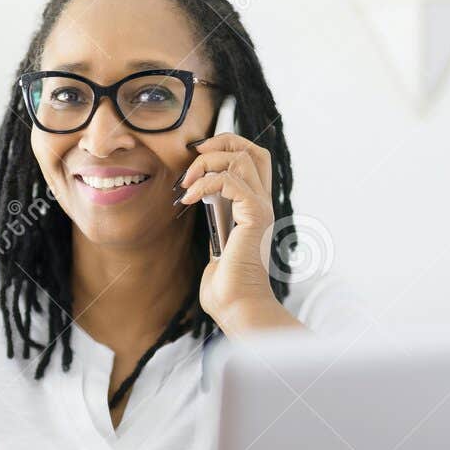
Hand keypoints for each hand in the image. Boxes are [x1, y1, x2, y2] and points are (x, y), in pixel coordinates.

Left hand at [177, 134, 298, 334]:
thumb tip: (203, 215)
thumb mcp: (217, 249)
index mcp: (255, 209)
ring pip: (241, 158)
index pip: (252, 161)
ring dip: (207, 163)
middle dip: (221, 142)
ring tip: (187, 183)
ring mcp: (261, 209)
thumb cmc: (226, 288)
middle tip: (194, 156)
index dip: (226, 148)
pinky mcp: (254, 216)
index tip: (196, 159)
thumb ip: (216, 227)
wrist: (237, 307)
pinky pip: (230, 180)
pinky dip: (204, 183)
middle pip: (253, 150)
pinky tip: (189, 198)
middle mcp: (262, 205)